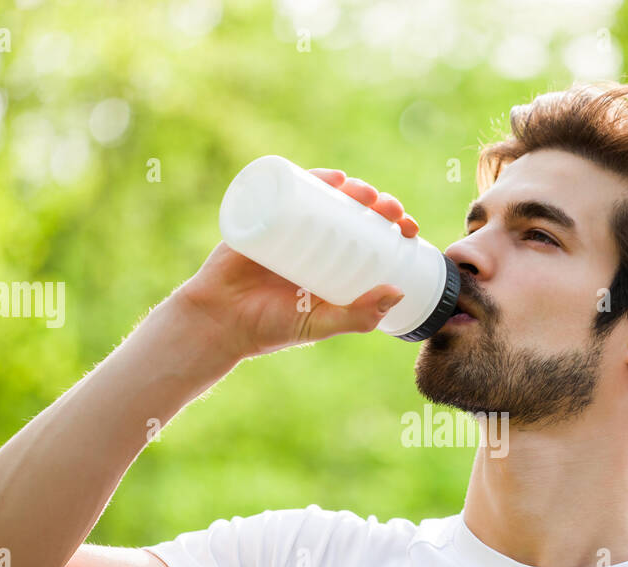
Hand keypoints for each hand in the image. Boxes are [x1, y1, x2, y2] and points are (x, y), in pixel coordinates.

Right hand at [173, 168, 418, 359]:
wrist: (218, 323)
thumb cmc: (270, 328)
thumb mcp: (320, 324)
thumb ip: (358, 316)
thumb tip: (399, 291)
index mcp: (333, 264)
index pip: (371, 238)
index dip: (393, 227)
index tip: (409, 227)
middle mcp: (315, 241)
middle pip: (353, 212)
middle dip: (378, 204)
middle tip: (389, 209)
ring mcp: (289, 225)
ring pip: (327, 197)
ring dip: (352, 187)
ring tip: (366, 193)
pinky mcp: (263, 216)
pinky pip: (288, 190)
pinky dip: (311, 178)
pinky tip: (331, 177)